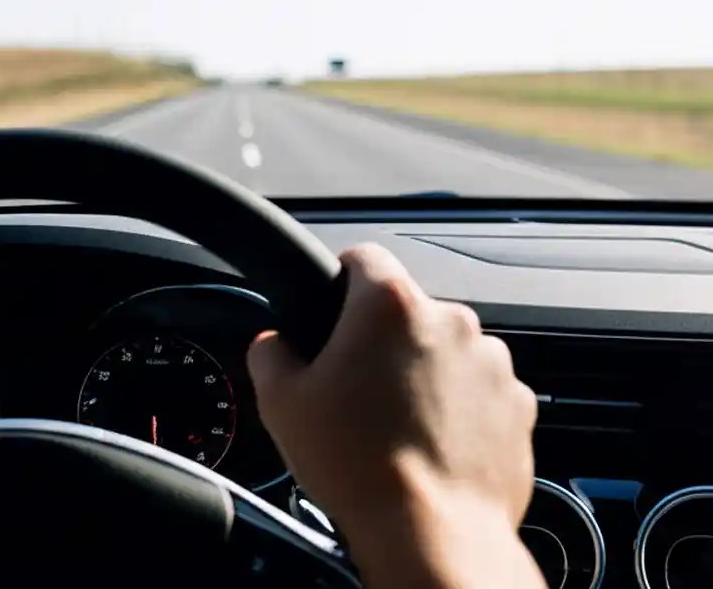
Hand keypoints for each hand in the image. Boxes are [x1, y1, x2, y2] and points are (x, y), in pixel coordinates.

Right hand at [248, 244, 542, 587]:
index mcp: (389, 305)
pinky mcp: (518, 404)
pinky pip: (479, 392)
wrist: (430, 532)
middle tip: (354, 390)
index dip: (340, 280)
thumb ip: (270, 352)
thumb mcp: (280, 401)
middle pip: (406, 311)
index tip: (333, 309)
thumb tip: (274, 343)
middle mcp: (450, 321)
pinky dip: (458, 410)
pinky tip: (429, 445)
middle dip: (382, 342)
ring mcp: (492, 363)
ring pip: (445, 352)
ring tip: (393, 426)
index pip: (363, 257)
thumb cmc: (358, 466)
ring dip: (422, 375)